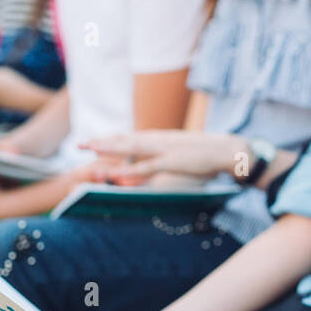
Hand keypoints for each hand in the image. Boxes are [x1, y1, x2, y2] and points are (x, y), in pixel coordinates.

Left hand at [84, 131, 249, 181]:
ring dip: (111, 149)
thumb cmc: (207, 154)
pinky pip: (149, 167)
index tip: (93, 142)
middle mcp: (159, 140)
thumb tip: (153, 162)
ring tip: (92, 150)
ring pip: (132, 149)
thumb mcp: (182, 152)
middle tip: (81, 144)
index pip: (130, 138)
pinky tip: (120, 172)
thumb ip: (165, 156)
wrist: (228, 150)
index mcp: (161, 138)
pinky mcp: (174, 161)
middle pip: (125, 141)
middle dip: (103, 143)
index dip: (111, 140)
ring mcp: (165, 150)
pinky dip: (133, 170)